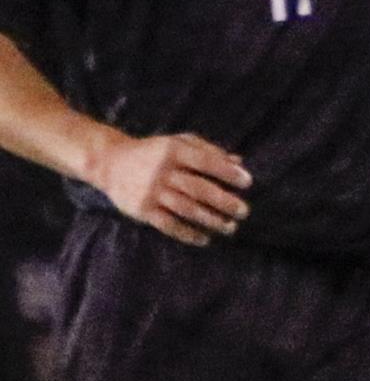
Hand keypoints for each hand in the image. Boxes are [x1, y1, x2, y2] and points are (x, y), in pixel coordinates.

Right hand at [92, 132, 252, 246]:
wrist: (110, 162)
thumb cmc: (153, 151)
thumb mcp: (179, 142)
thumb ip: (208, 150)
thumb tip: (239, 162)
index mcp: (174, 151)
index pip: (206, 162)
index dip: (228, 173)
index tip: (248, 182)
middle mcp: (163, 172)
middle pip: (199, 189)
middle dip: (224, 201)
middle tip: (244, 211)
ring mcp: (151, 192)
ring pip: (186, 209)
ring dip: (210, 220)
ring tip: (230, 227)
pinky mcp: (142, 210)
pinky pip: (168, 225)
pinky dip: (187, 233)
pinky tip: (204, 239)